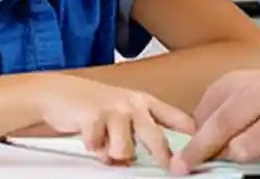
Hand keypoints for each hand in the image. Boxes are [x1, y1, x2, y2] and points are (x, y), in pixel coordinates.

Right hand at [37, 76, 195, 168]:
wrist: (59, 92)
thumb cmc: (95, 105)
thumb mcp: (124, 111)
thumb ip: (141, 132)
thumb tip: (162, 158)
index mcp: (145, 102)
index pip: (177, 119)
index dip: (191, 139)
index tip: (199, 156)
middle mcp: (132, 104)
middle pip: (155, 137)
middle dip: (163, 157)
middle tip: (169, 168)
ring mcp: (113, 110)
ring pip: (124, 149)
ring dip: (116, 155)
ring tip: (108, 150)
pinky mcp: (92, 117)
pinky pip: (98, 147)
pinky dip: (95, 150)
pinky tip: (91, 140)